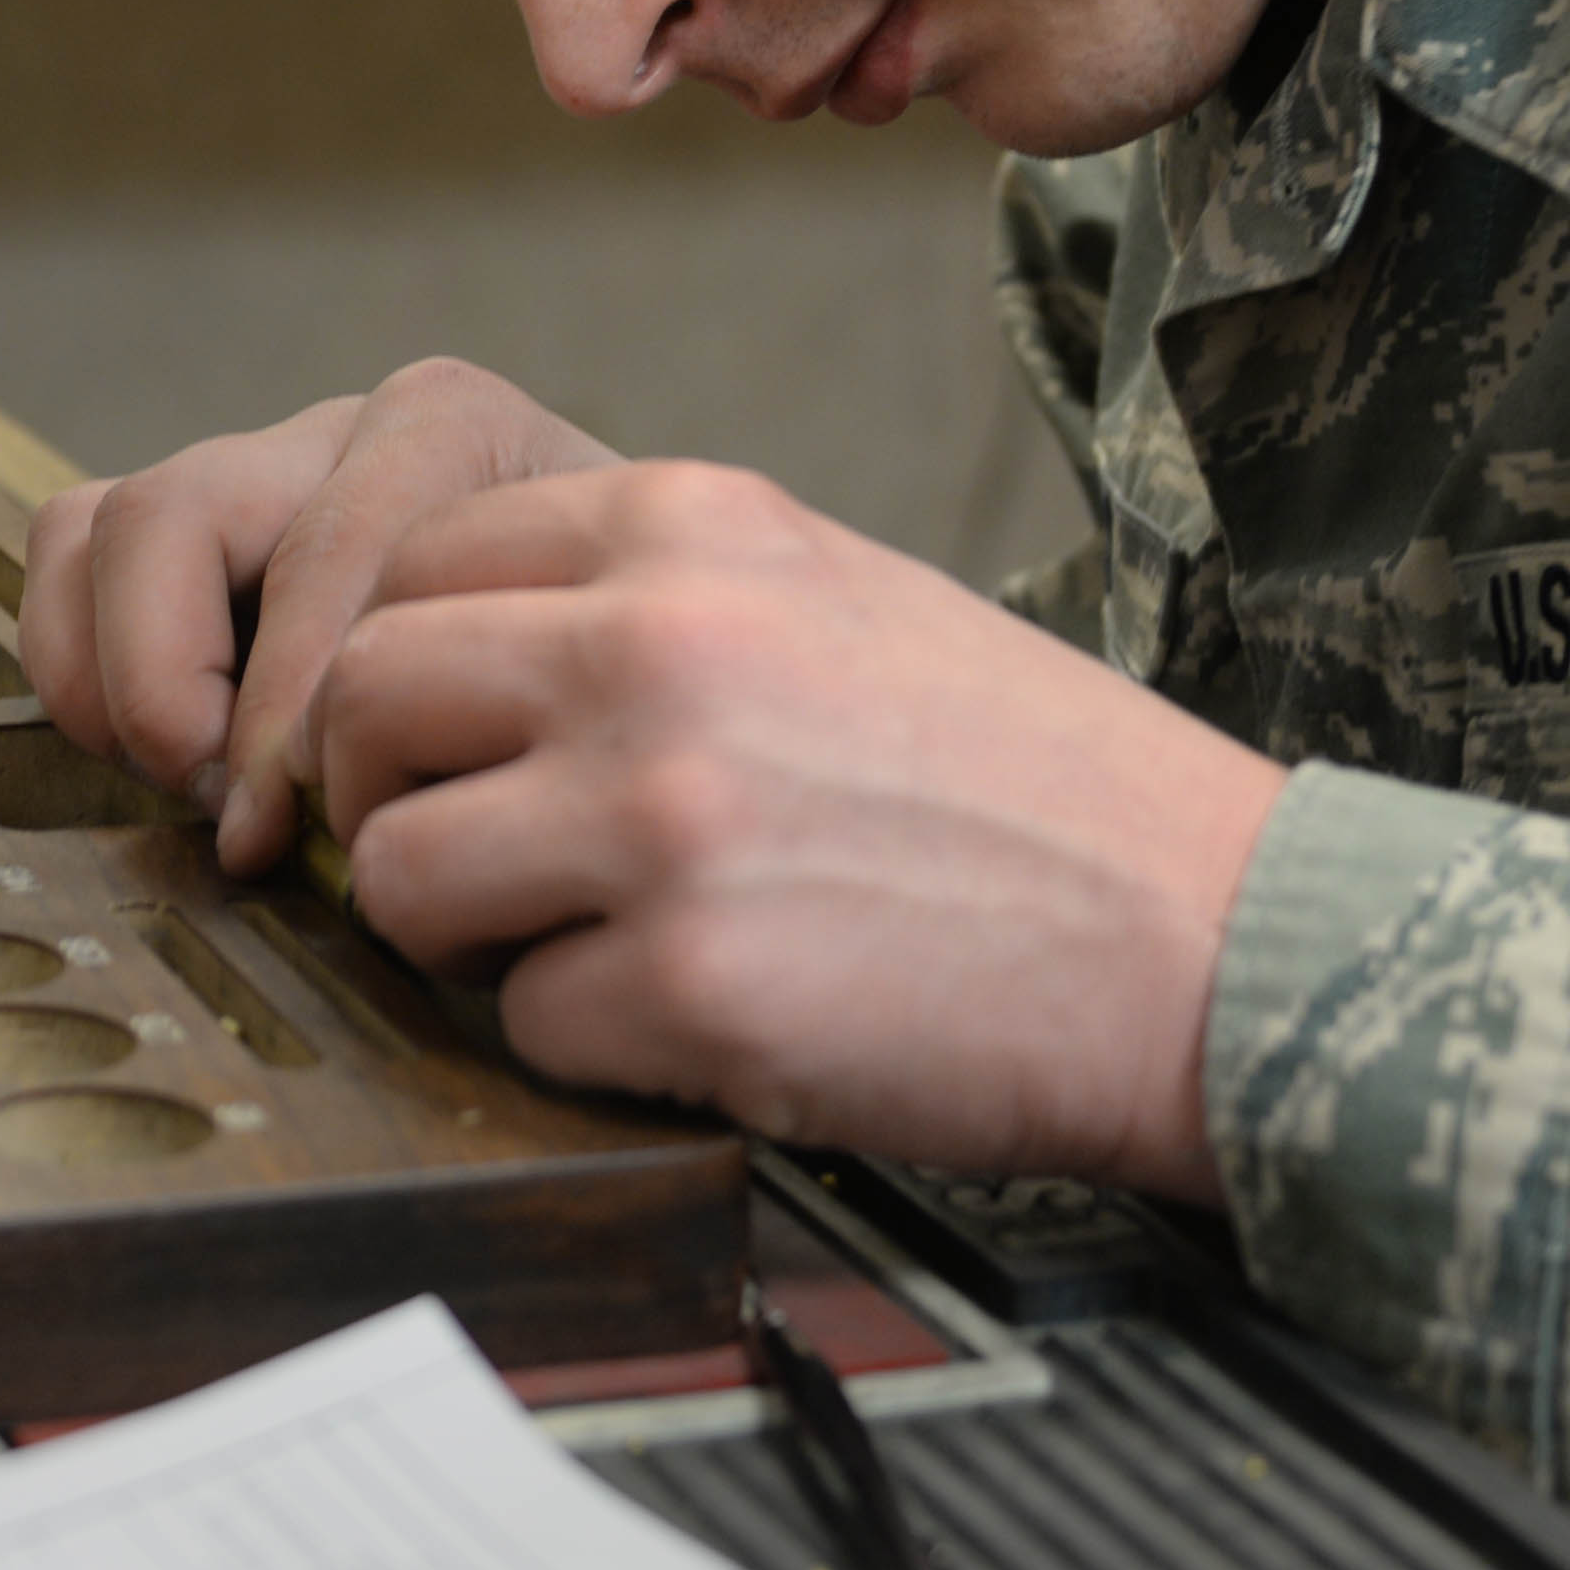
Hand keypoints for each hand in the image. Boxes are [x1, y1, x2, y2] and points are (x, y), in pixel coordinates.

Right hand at [16, 359, 618, 872]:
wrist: (660, 657)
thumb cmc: (629, 680)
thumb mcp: (609, 676)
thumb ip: (515, 721)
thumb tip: (344, 838)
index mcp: (455, 435)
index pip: (324, 552)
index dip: (286, 705)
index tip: (287, 828)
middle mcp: (341, 436)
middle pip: (176, 512)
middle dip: (173, 680)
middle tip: (228, 809)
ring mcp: (254, 475)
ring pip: (101, 526)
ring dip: (115, 677)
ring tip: (188, 783)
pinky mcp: (189, 533)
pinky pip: (73, 556)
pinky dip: (82, 666)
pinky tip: (164, 761)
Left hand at [305, 461, 1286, 1197]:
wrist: (1206, 934)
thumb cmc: (1030, 782)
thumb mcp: (837, 596)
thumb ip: (650, 600)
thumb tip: (453, 666)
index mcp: (692, 526)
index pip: (417, 561)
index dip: (415, 674)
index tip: (457, 748)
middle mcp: (659, 643)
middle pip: (363, 699)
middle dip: (384, 798)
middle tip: (464, 863)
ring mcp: (665, 812)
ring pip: (398, 872)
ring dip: (465, 935)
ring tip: (581, 948)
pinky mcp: (689, 982)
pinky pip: (521, 1021)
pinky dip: (587, 1043)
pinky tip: (701, 1021)